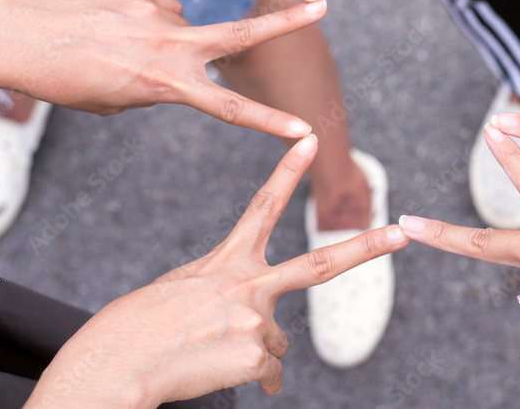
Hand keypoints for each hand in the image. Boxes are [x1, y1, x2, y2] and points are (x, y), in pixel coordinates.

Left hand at [0, 0, 323, 137]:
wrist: (23, 37)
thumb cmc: (69, 81)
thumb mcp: (120, 100)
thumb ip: (163, 75)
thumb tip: (186, 34)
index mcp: (166, 84)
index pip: (231, 109)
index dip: (272, 123)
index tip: (305, 131)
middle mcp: (171, 44)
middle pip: (243, 33)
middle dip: (286, 22)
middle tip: (322, 6)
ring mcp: (158, 12)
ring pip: (184, 26)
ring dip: (164, 40)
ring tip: (118, 45)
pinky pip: (160, 9)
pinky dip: (145, 20)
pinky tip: (113, 26)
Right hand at [24, 137, 409, 406]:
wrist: (117, 362)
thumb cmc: (138, 328)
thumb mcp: (186, 293)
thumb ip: (232, 298)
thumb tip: (269, 339)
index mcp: (226, 260)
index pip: (263, 206)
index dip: (288, 171)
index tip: (311, 140)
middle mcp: (249, 283)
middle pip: (322, 266)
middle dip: (367, 248)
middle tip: (402, 234)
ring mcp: (257, 317)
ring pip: (277, 341)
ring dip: (251, 352)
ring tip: (207, 352)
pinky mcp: (256, 354)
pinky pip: (268, 373)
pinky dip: (250, 379)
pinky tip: (213, 370)